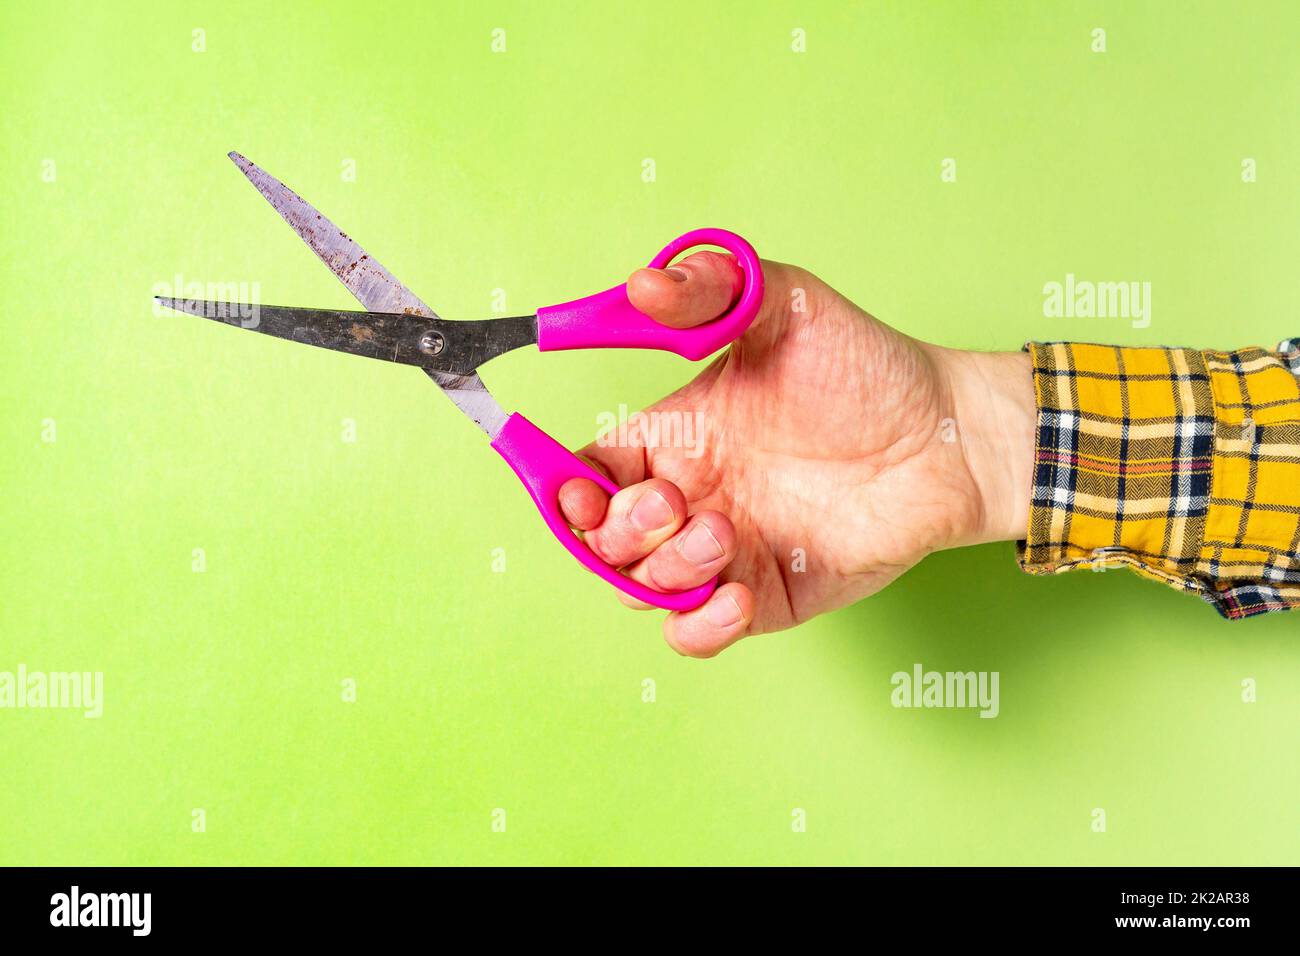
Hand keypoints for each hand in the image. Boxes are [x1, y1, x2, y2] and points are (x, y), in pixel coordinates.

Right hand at [559, 252, 1035, 656]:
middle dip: (620, 532)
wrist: (946, 438)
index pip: (588, 474)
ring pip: (645, 590)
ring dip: (666, 573)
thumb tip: (639, 285)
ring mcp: (724, 553)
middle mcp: (691, 497)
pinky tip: (735, 598)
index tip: (578, 490)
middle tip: (675, 505)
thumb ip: (711, 288)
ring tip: (725, 535)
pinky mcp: (765, 598)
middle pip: (603, 541)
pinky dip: (699, 628)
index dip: (565, 489)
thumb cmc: (866, 367)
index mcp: (676, 437)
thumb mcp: (785, 305)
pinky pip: (699, 634)